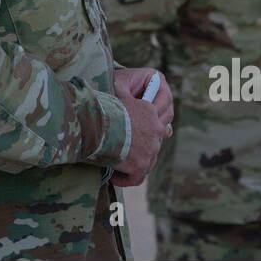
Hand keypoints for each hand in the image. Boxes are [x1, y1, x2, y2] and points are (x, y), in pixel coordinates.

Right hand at [110, 70, 171, 186]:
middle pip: (158, 140)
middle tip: (131, 149)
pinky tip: (115, 176)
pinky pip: (137, 177)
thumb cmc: (104, 108)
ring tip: (121, 163)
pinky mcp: (141, 165)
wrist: (98, 125)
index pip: (163, 115)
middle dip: (146, 144)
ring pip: (149, 159)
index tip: (145, 127)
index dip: (155, 122)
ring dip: (137, 162)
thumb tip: (123, 82)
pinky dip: (126, 178)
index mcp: (149, 111)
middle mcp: (155, 131)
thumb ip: (124, 90)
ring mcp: (150, 149)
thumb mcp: (116, 93)